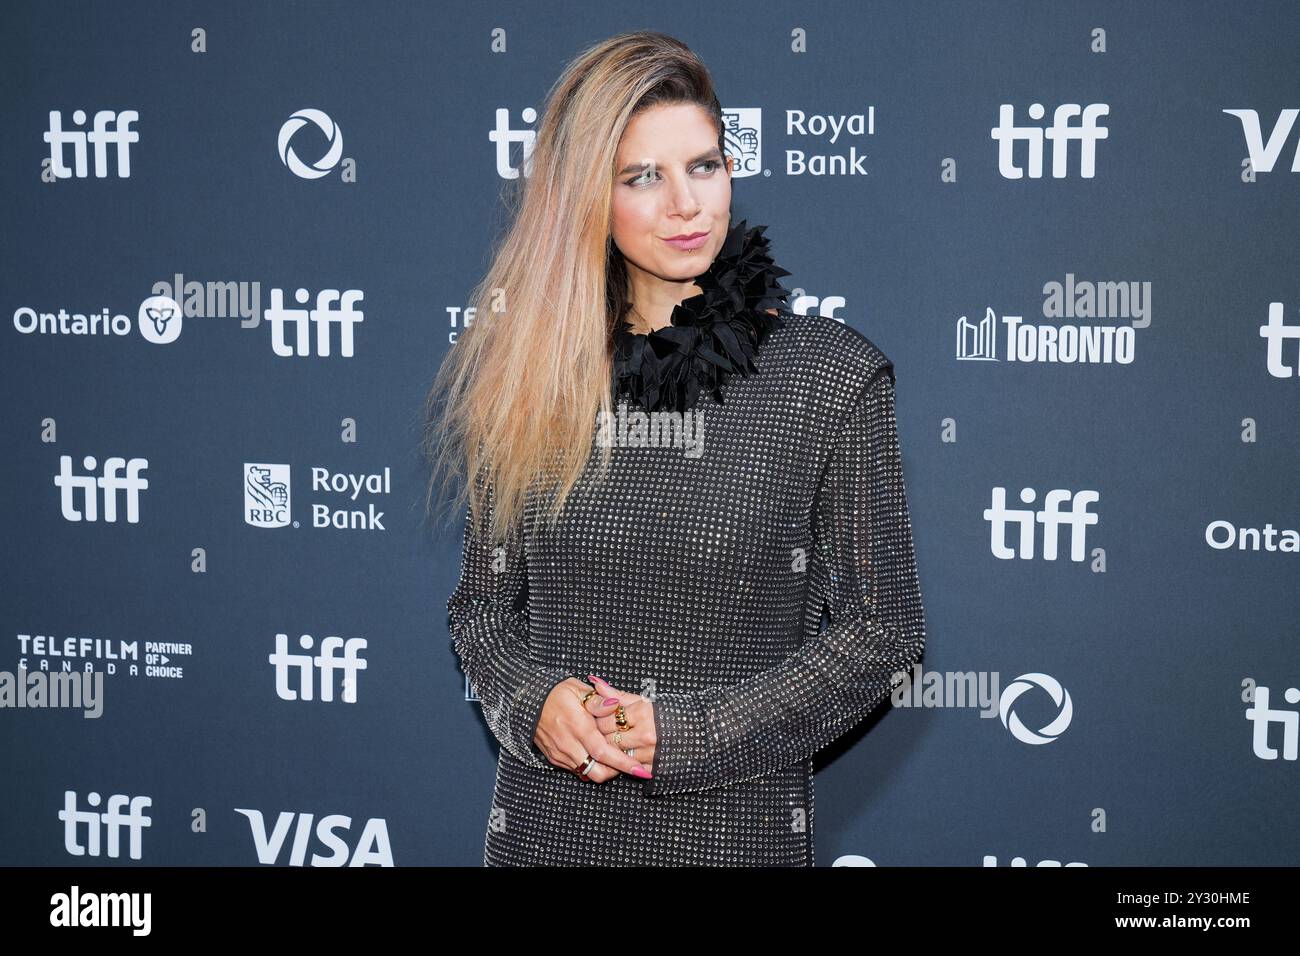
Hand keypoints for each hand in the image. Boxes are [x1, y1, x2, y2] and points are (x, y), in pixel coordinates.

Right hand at [533, 677, 652, 782]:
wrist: (528, 700)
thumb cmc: (556, 693)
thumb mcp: (577, 689)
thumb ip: (597, 701)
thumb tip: (615, 705)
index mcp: (578, 726)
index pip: (603, 752)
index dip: (623, 763)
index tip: (639, 770)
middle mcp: (568, 744)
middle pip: (597, 772)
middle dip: (615, 772)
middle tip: (628, 763)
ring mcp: (560, 754)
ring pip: (587, 773)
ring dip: (603, 769)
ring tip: (614, 758)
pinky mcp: (554, 758)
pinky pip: (576, 770)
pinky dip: (589, 766)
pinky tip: (596, 755)